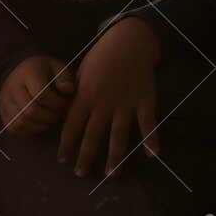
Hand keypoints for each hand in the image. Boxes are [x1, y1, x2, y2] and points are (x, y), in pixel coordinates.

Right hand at [0, 54, 74, 136]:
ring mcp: (4, 101)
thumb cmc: (43, 70)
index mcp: (28, 73)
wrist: (18, 69)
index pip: (41, 95)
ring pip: (21, 122)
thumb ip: (64, 78)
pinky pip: (13, 128)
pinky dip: (28, 130)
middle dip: (50, 116)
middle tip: (58, 113)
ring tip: (49, 119)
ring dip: (39, 125)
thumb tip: (67, 90)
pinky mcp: (2, 112)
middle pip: (31, 111)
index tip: (65, 102)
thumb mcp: (57, 67)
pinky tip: (38, 124)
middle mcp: (12, 87)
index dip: (57, 103)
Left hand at [57, 17, 160, 177]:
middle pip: (93, 135)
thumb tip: (67, 116)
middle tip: (80, 173)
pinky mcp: (145, 101)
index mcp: (84, 97)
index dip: (66, 144)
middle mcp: (103, 104)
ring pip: (119, 135)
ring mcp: (125, 104)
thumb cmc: (100, 58)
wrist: (127, 42)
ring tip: (112, 174)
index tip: (62, 160)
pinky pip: (148, 123)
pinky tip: (153, 155)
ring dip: (115, 156)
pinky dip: (152, 139)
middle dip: (86, 156)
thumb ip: (76, 97)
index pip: (71, 126)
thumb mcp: (81, 75)